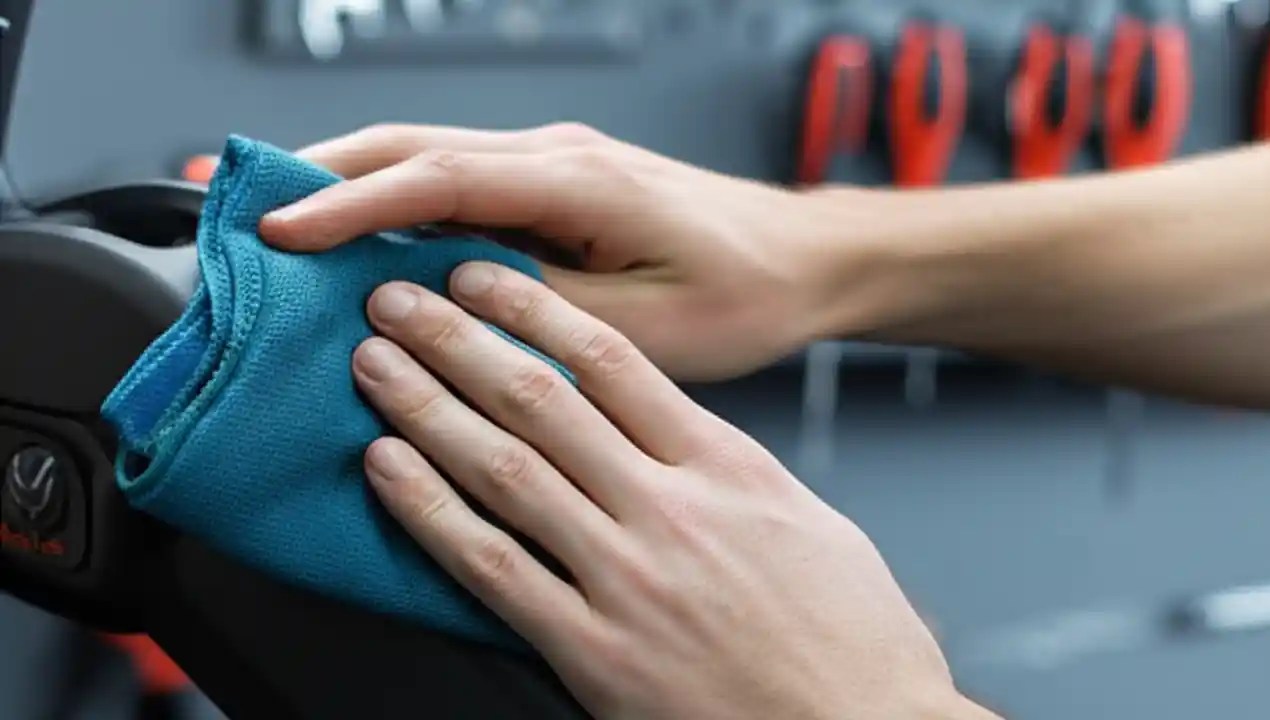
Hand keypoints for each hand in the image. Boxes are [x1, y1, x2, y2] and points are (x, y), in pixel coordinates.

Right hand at [261, 123, 857, 379]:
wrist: (801, 261)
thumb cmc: (742, 291)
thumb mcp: (644, 329)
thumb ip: (539, 318)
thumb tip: (443, 315)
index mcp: (578, 179)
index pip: (438, 178)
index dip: (349, 204)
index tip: (277, 233)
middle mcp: (556, 155)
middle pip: (412, 147)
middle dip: (316, 173)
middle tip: (231, 203)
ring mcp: (552, 164)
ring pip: (425, 157)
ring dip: (345, 181)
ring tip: (268, 215)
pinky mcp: (553, 187)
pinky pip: (455, 183)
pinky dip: (393, 202)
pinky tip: (357, 234)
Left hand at [350, 261, 995, 719]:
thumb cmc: (849, 640)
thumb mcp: (807, 522)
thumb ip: (730, 470)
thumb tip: (669, 431)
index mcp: (727, 468)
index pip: (612, 362)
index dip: (531, 311)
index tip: (480, 278)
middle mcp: (669, 510)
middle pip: (542, 401)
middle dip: (456, 340)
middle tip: (396, 300)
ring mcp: (626, 580)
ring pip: (506, 469)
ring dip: (428, 408)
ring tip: (375, 363)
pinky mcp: (595, 653)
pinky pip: (494, 568)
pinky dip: (432, 513)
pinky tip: (388, 470)